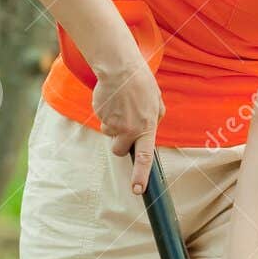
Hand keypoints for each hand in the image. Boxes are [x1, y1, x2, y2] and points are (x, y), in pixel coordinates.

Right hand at [92, 54, 164, 196]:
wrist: (121, 69)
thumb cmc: (141, 84)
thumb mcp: (157, 103)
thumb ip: (154, 120)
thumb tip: (150, 130)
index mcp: (146, 128)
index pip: (144, 158)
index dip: (140, 175)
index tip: (137, 189)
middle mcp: (129, 130)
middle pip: (118, 150)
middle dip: (118, 142)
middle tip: (123, 125)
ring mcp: (113, 124)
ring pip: (108, 133)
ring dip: (112, 124)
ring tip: (120, 106)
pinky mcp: (100, 116)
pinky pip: (102, 120)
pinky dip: (106, 112)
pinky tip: (113, 100)